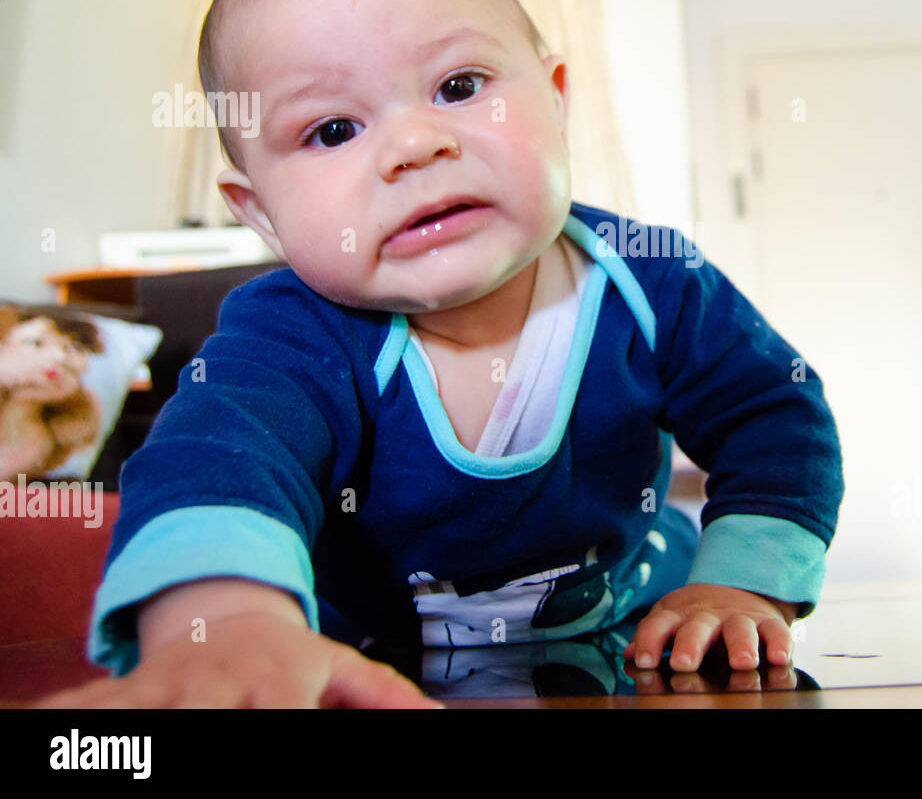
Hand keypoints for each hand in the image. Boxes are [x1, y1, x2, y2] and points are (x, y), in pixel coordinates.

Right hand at [30, 612, 442, 708]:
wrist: (225, 612)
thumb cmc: (290, 660)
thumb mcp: (341, 672)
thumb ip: (387, 698)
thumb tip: (442, 721)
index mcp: (275, 685)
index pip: (279, 717)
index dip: (280, 727)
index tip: (277, 731)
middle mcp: (219, 687)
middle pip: (203, 717)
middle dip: (196, 725)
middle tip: (200, 729)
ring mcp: (169, 689)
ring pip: (140, 711)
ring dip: (130, 722)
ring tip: (119, 746)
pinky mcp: (129, 694)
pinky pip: (92, 708)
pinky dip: (73, 717)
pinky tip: (40, 724)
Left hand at [623, 583, 797, 672]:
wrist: (738, 590)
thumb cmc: (697, 619)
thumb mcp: (672, 622)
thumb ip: (653, 638)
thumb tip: (628, 655)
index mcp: (680, 616)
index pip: (659, 624)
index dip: (650, 640)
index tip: (644, 660)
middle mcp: (709, 616)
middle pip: (698, 626)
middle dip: (691, 644)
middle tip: (684, 663)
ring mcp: (740, 618)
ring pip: (740, 628)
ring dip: (741, 644)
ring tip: (741, 663)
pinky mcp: (768, 624)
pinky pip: (776, 632)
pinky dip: (779, 644)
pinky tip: (778, 658)